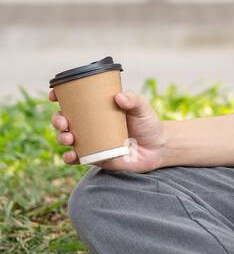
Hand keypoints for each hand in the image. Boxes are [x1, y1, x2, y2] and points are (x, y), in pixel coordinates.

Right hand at [49, 87, 168, 172]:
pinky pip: (77, 158)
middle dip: (57, 120)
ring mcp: (91, 141)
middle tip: (63, 122)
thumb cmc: (148, 124)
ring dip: (61, 138)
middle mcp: (90, 124)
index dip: (61, 97)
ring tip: (69, 138)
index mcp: (97, 109)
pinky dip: (70, 158)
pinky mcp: (95, 157)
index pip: (74, 101)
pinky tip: (71, 156)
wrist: (158, 148)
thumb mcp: (142, 108)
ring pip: (67, 138)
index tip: (54, 95)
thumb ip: (133, 100)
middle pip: (65, 120)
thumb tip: (118, 97)